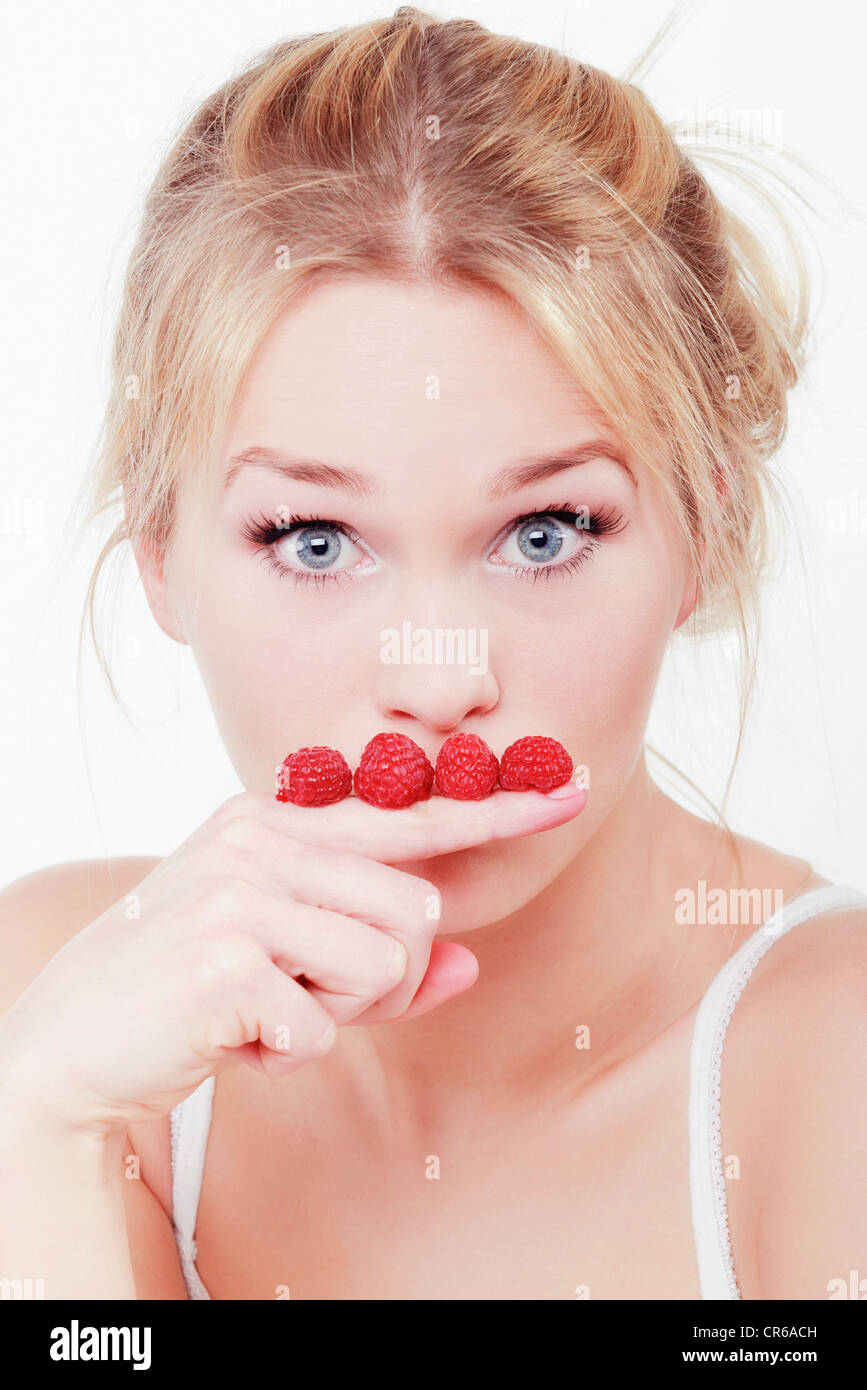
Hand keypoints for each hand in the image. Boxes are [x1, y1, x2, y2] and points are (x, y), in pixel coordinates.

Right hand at [0, 783, 586, 1136]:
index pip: (409, 812)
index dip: (499, 807)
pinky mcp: (225, 959)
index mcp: (278, 820)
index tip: (573, 786)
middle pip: (418, 910)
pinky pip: (326, 1027)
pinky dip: (290, 1055)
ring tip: (270, 1013)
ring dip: (342, 1014)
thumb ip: (377, 953)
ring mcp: (239, 892)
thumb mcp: (288, 960)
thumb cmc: (188, 992)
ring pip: (387, 962)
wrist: (71, 1044)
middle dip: (387, 978)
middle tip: (309, 998)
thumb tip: (469, 965)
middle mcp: (261, 837)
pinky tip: (237, 1042)